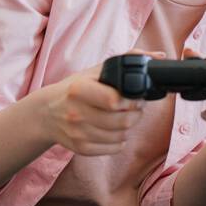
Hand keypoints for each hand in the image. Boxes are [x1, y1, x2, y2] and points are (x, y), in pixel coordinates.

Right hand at [40, 49, 163, 155]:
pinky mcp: (80, 148)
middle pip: (123, 121)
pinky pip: (114, 148)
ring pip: (121, 136)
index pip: (114, 101)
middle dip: (135, 113)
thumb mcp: (95, 70)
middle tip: (134, 107)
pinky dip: (119, 140)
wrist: (47, 113)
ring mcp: (77, 133)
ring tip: (123, 116)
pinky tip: (113, 129)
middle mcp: (76, 113)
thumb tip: (158, 57)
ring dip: (128, 126)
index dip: (132, 100)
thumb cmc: (75, 89)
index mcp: (79, 89)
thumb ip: (127, 60)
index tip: (135, 96)